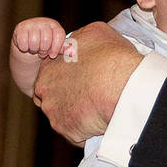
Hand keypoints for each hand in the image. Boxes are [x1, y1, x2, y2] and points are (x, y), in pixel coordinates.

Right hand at [13, 17, 67, 58]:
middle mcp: (44, 22)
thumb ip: (64, 48)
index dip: (56, 48)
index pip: (59, 35)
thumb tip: (72, 52)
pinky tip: (26, 47)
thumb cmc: (46, 45)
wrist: (29, 42)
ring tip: (35, 49)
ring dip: (34, 50)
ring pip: (34, 42)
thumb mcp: (56, 46)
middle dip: (43, 51)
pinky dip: (24, 48)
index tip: (52, 56)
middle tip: (42, 52)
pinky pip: (23, 42)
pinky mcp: (21, 27)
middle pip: (46, 40)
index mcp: (55, 25)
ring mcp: (32, 23)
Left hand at [34, 21, 142, 145]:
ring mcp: (55, 114)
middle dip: (69, 97)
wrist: (122, 86)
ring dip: (79, 114)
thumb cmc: (110, 57)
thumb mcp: (96, 32)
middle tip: (91, 95)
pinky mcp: (68, 132)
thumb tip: (79, 41)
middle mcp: (45, 92)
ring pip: (65, 117)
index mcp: (48, 68)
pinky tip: (102, 121)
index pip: (51, 75)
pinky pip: (77, 134)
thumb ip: (81, 39)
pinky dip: (88, 130)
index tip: (84, 78)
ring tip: (100, 109)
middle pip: (54, 98)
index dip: (69, 76)